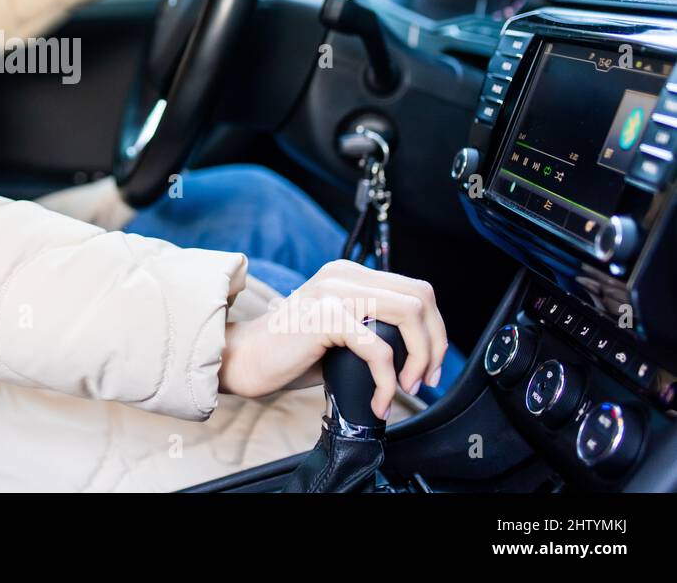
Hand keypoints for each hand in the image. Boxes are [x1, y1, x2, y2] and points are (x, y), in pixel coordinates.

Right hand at [218, 259, 447, 420]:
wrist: (242, 360)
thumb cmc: (288, 354)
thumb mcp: (339, 333)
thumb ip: (372, 327)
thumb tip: (417, 353)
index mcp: (350, 275)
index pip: (416, 291)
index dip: (435, 331)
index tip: (430, 367)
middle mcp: (344, 275)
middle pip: (421, 297)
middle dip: (435, 344)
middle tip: (424, 380)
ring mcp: (333, 292)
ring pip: (409, 314)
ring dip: (418, 358)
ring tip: (404, 388)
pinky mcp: (323, 316)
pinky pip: (378, 348)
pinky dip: (386, 381)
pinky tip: (378, 401)